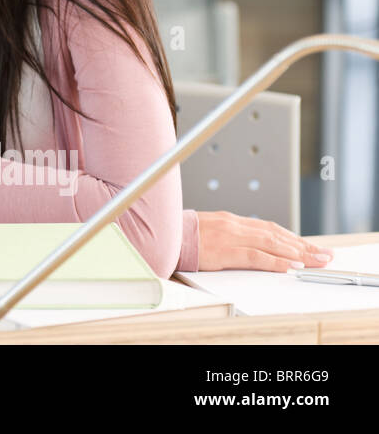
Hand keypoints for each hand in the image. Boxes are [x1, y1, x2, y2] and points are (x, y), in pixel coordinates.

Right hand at [195, 211, 334, 270]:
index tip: (309, 246)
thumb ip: (230, 233)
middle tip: (324, 255)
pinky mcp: (225, 251)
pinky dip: (276, 261)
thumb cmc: (182, 234)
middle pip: (277, 235)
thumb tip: (249, 243)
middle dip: (303, 246)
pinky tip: (290, 266)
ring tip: (316, 261)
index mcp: (231, 220)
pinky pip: (256, 256)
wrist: (162, 233)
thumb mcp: (210, 229)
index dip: (293, 237)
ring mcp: (231, 237)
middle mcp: (235, 225)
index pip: (270, 228)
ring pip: (272, 244)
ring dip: (297, 253)